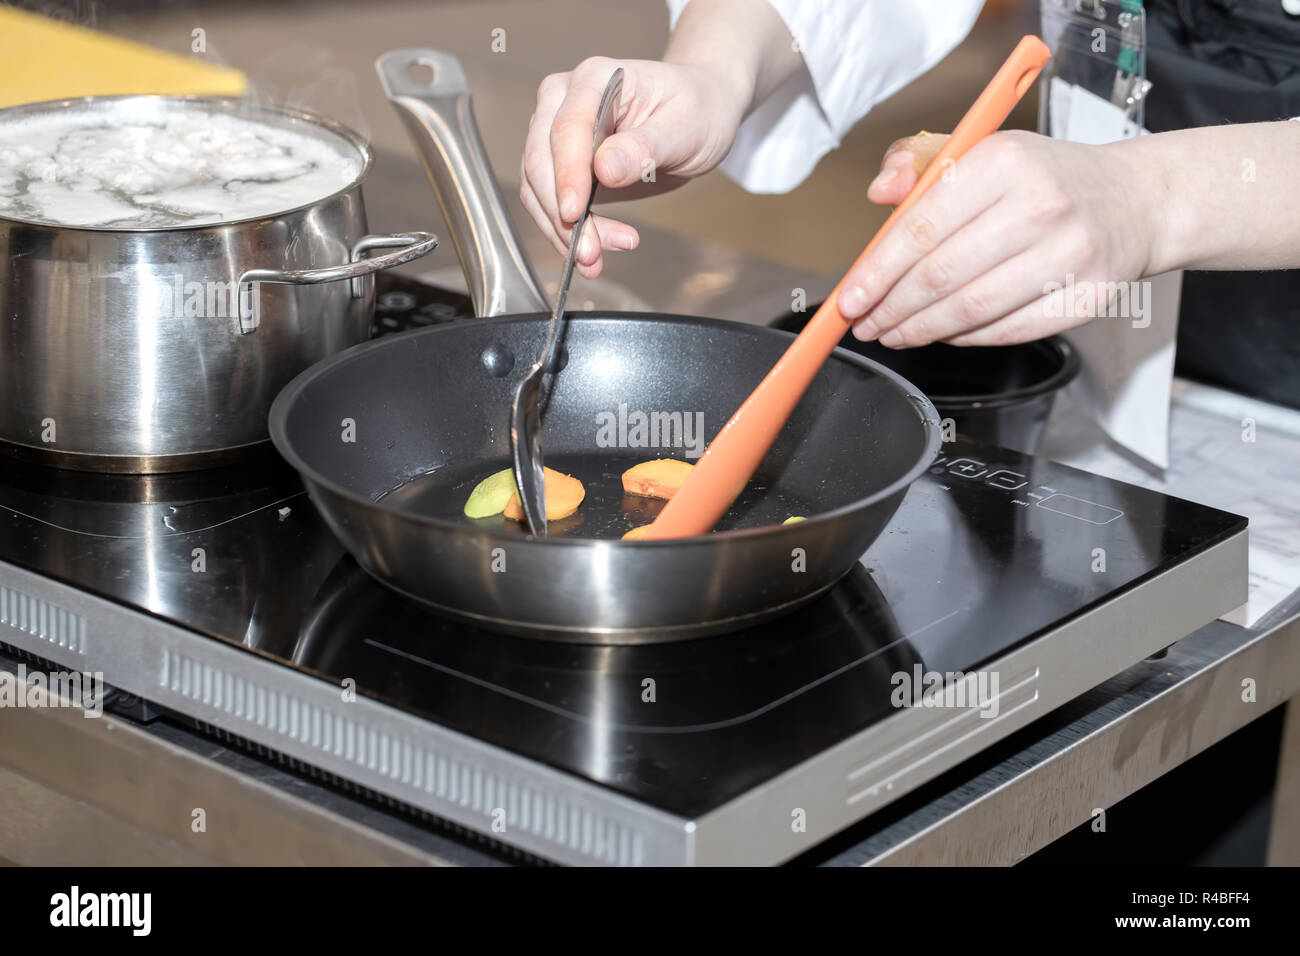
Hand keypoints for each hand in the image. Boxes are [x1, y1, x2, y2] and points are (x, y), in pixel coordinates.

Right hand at [520, 56, 746, 278]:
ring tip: (594, 260)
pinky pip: (550, 202)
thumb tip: (603, 169)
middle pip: (541, 160)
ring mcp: (558, 132)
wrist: (700, 115)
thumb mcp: (685, 127)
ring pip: (538, 188)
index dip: (567, 174)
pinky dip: (566, 233)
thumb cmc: (696, 110)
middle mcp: (565, 100)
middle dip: (561, 213)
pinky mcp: (563, 165)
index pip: (567, 128)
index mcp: (595, 79)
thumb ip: (643, 147)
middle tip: (589, 252)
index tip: (575, 213)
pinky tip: (592, 253)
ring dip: (561, 231)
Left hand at [839, 130, 1155, 346]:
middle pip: (942, 276)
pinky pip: (1006, 331)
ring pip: (971, 310)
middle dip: (892, 309)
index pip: (921, 227)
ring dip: (921, 330)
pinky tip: (942, 333)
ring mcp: (1069, 256)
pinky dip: (965, 338)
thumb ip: (922, 163)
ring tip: (895, 334)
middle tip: (867, 324)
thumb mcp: (984, 150)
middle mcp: (1041, 206)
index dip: (877, 272)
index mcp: (1004, 162)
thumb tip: (880, 193)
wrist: (1134, 201)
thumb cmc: (1044, 179)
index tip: (849, 299)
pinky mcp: (1087, 297)